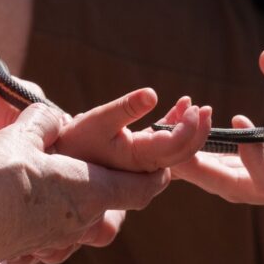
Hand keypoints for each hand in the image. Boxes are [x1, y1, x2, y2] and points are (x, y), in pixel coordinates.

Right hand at [0, 101, 169, 263]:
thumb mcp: (21, 136)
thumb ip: (43, 123)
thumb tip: (54, 116)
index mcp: (89, 189)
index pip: (141, 189)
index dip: (156, 179)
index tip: (164, 171)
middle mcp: (80, 221)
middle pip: (112, 212)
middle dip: (114, 193)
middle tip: (110, 174)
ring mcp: (55, 241)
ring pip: (82, 226)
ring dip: (79, 209)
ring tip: (62, 189)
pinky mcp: (29, 252)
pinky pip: (51, 238)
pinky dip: (49, 223)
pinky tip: (27, 208)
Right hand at [52, 88, 213, 174]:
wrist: (57, 162)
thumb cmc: (76, 140)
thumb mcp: (98, 119)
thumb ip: (125, 107)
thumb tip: (152, 94)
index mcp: (139, 159)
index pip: (175, 147)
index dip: (190, 128)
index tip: (195, 107)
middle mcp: (145, 169)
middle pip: (183, 154)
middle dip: (198, 130)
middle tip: (206, 108)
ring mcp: (143, 168)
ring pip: (175, 152)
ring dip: (188, 129)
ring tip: (193, 105)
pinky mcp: (138, 161)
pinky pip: (163, 148)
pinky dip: (173, 130)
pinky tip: (178, 108)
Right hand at [176, 49, 263, 216]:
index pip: (230, 152)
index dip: (200, 134)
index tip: (179, 106)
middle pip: (222, 176)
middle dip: (187, 155)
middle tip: (161, 128)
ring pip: (241, 188)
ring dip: (210, 164)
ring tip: (187, 135)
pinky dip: (259, 167)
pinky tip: (248, 138)